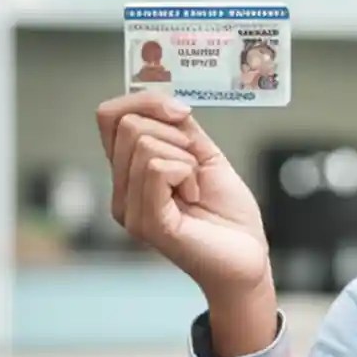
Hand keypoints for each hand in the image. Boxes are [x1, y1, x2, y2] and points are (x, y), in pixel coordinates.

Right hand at [95, 92, 269, 299]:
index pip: (108, 116)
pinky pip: (158, 169)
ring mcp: (130, 210)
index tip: (183, 114)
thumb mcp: (204, 156)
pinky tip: (194, 197)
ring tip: (195, 188)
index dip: (145, 101)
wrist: (247, 256)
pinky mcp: (148, 223)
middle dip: (174, 133)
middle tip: (194, 166)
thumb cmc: (227, 213)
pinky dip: (187, 173)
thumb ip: (179, 129)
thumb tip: (164, 101)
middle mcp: (121, 192)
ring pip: (145, 145)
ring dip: (186, 158)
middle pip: (128, 125)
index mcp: (129, 173)